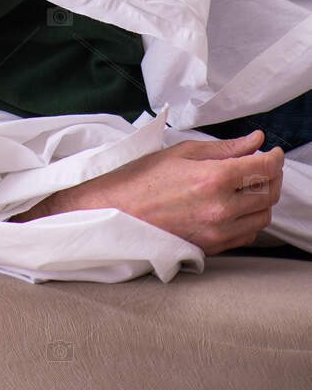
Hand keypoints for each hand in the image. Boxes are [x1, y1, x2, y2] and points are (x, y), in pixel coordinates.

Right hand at [13, 130, 284, 253]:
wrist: (116, 211)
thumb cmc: (143, 177)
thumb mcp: (183, 152)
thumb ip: (225, 148)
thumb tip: (255, 141)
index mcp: (214, 178)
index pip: (264, 169)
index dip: (273, 158)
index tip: (271, 152)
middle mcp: (222, 208)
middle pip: (269, 193)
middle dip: (271, 177)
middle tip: (260, 166)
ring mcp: (219, 232)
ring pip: (262, 217)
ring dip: (262, 199)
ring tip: (246, 186)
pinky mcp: (213, 248)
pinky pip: (247, 235)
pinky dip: (249, 219)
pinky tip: (235, 206)